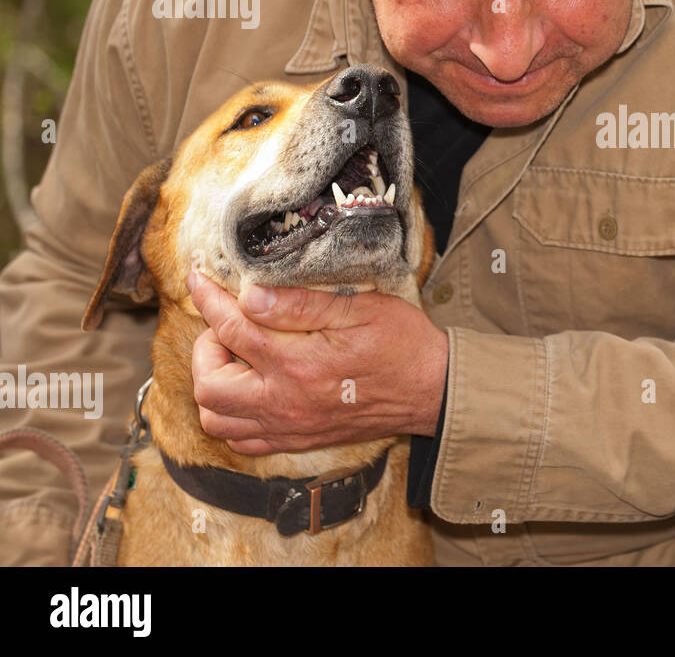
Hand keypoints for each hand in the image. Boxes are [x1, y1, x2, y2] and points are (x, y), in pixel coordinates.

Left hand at [186, 269, 447, 455]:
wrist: (432, 390)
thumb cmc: (402, 344)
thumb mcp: (359, 309)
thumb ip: (300, 304)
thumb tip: (249, 294)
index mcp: (298, 363)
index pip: (231, 328)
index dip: (208, 299)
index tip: (198, 279)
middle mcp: (285, 401)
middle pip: (208, 384)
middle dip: (205, 348)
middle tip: (228, 326)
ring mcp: (290, 425)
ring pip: (217, 418)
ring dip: (213, 384)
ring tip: (236, 358)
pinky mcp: (299, 439)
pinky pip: (242, 439)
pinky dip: (232, 415)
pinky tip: (250, 388)